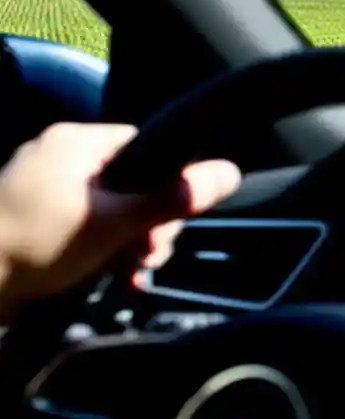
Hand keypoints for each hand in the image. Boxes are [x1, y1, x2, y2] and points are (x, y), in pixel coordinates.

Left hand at [0, 122, 240, 320]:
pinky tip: (116, 276)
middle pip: (134, 182)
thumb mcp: (116, 223)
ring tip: (132, 271)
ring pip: (114, 209)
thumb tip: (231, 172)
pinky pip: (90, 225)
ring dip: (133, 242)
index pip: (147, 149)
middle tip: (150, 255)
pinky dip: (107, 249)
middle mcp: (60, 157)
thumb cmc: (41, 244)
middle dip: (151, 223)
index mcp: (76, 142)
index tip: (172, 222)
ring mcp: (46, 189)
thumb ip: (174, 198)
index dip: (169, 185)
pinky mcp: (38, 220)